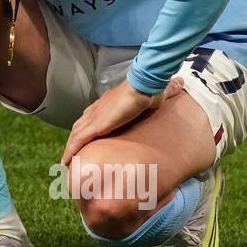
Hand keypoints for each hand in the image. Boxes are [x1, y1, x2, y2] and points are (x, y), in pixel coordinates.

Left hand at [61, 77, 184, 165]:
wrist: (144, 86)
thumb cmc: (149, 90)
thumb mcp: (155, 95)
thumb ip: (163, 93)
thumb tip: (181, 84)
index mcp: (107, 104)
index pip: (91, 118)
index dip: (86, 128)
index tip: (84, 139)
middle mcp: (97, 110)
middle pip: (79, 127)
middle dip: (75, 141)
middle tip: (72, 155)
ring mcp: (95, 117)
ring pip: (76, 135)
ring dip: (70, 148)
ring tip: (66, 162)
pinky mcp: (96, 124)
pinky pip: (78, 140)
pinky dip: (71, 150)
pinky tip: (66, 160)